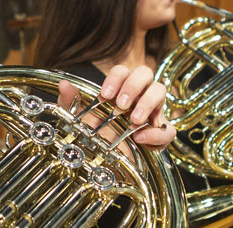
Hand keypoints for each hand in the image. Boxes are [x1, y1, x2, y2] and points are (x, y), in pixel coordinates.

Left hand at [56, 65, 175, 150]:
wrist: (103, 163)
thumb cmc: (93, 135)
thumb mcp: (78, 120)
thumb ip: (70, 102)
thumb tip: (64, 85)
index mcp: (119, 88)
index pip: (123, 71)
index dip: (116, 79)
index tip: (105, 96)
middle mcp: (138, 95)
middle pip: (145, 73)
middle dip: (133, 86)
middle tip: (121, 105)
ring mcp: (152, 112)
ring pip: (160, 91)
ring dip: (148, 103)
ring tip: (134, 120)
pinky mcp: (160, 134)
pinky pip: (168, 130)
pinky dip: (157, 133)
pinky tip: (140, 139)